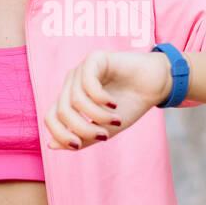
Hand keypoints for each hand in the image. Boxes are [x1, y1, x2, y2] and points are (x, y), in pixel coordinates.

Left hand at [42, 50, 173, 150]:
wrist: (154, 85)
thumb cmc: (130, 105)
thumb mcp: (105, 129)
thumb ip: (81, 138)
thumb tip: (51, 145)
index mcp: (70, 99)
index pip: (51, 117)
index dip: (59, 134)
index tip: (78, 145)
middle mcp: (72, 83)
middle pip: (62, 111)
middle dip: (82, 129)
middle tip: (104, 136)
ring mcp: (82, 70)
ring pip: (75, 99)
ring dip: (97, 116)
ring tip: (117, 120)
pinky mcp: (95, 58)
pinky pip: (87, 82)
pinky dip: (100, 99)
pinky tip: (114, 104)